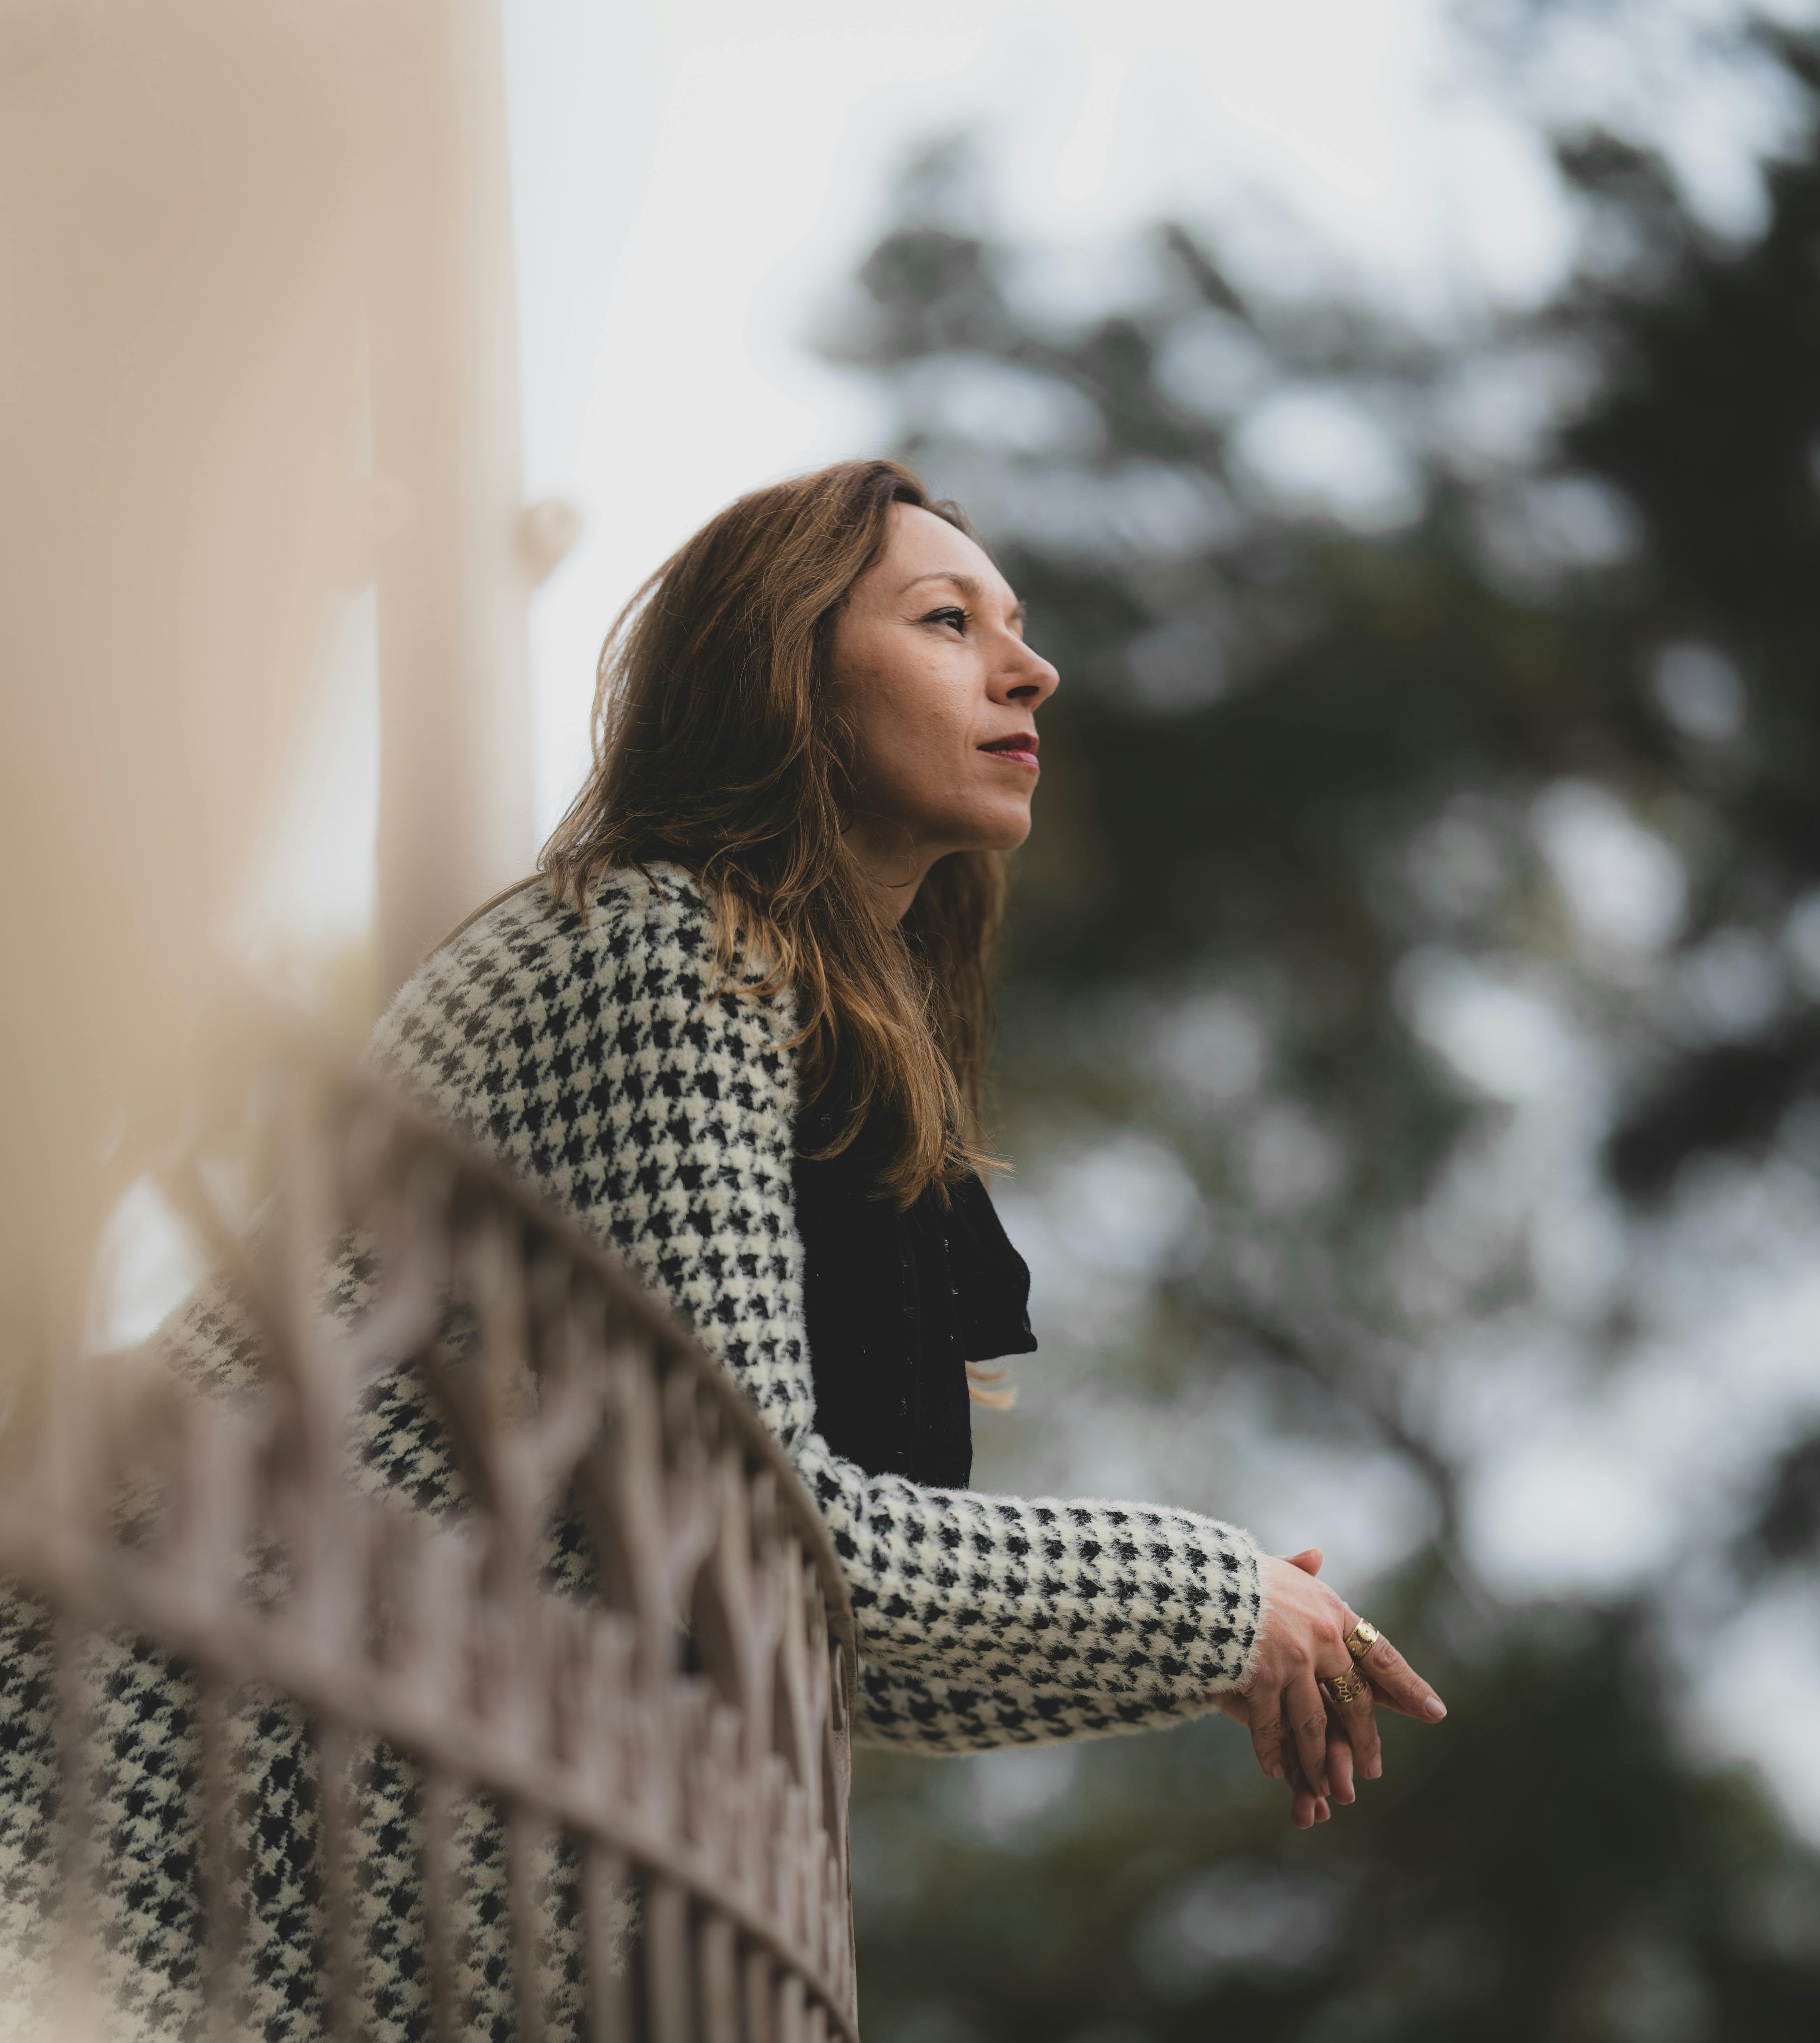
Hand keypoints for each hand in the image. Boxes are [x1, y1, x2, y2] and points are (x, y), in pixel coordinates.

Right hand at [1230, 1547, 1445, 1818]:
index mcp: (1332, 1610)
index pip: (1382, 1656)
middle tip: (1371, 1771)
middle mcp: (1322, 1638)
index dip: (1408, 1687)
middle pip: (1354, 1700)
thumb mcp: (1274, 1567)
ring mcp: (1292, 1661)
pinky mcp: (1262, 1678)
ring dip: (1320, 1761)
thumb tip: (1315, 1556)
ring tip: (1326, 1788)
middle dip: (1364, 1740)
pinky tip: (1277, 1771)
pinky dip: (1275, 1751)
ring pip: (1315, 1725)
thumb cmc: (1233, 1573)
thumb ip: (1297, 1570)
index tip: (1434, 1712)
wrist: (1195, 1579)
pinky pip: (1273, 1727)